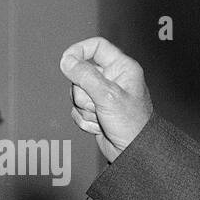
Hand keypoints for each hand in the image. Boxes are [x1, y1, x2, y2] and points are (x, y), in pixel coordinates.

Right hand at [59, 37, 153, 161]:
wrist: (134, 153)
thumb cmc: (132, 124)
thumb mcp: (108, 95)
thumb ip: (85, 75)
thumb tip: (66, 60)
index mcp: (122, 68)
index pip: (96, 47)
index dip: (79, 51)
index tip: (66, 61)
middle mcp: (112, 79)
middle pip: (81, 73)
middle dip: (83, 93)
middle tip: (97, 105)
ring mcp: (102, 96)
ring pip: (76, 93)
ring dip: (85, 109)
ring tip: (101, 118)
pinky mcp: (95, 111)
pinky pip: (77, 110)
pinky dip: (84, 120)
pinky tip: (99, 127)